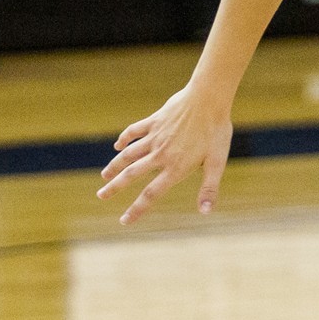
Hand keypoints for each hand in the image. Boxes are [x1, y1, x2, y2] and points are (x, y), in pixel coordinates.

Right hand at [97, 87, 233, 224]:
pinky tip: (117, 145)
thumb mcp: (217, 162)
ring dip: (115, 166)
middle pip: (132, 174)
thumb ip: (210, 187)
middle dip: (115, 187)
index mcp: (175, 167)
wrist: (208, 98)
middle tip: (100, 196)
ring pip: (129, 154)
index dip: (137, 209)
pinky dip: (124, 139)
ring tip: (104, 176)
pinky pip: (134, 131)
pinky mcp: (154, 121)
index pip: (151, 194)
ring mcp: (155, 136)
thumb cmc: (216, 131)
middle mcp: (160, 154)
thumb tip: (205, 212)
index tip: (123, 221)